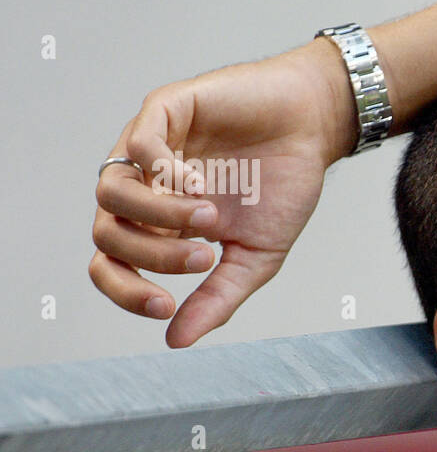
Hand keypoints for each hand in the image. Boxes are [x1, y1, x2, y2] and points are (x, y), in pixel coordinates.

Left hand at [89, 38, 355, 347]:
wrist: (314, 129)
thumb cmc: (284, 187)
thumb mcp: (256, 256)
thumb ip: (217, 297)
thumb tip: (176, 341)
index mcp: (160, 225)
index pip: (112, 263)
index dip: (126, 291)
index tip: (166, 307)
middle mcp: (145, 187)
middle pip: (107, 234)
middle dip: (154, 258)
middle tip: (206, 257)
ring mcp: (149, 148)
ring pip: (111, 192)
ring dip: (159, 216)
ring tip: (210, 217)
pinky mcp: (165, 110)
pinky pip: (137, 144)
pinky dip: (161, 170)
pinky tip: (198, 182)